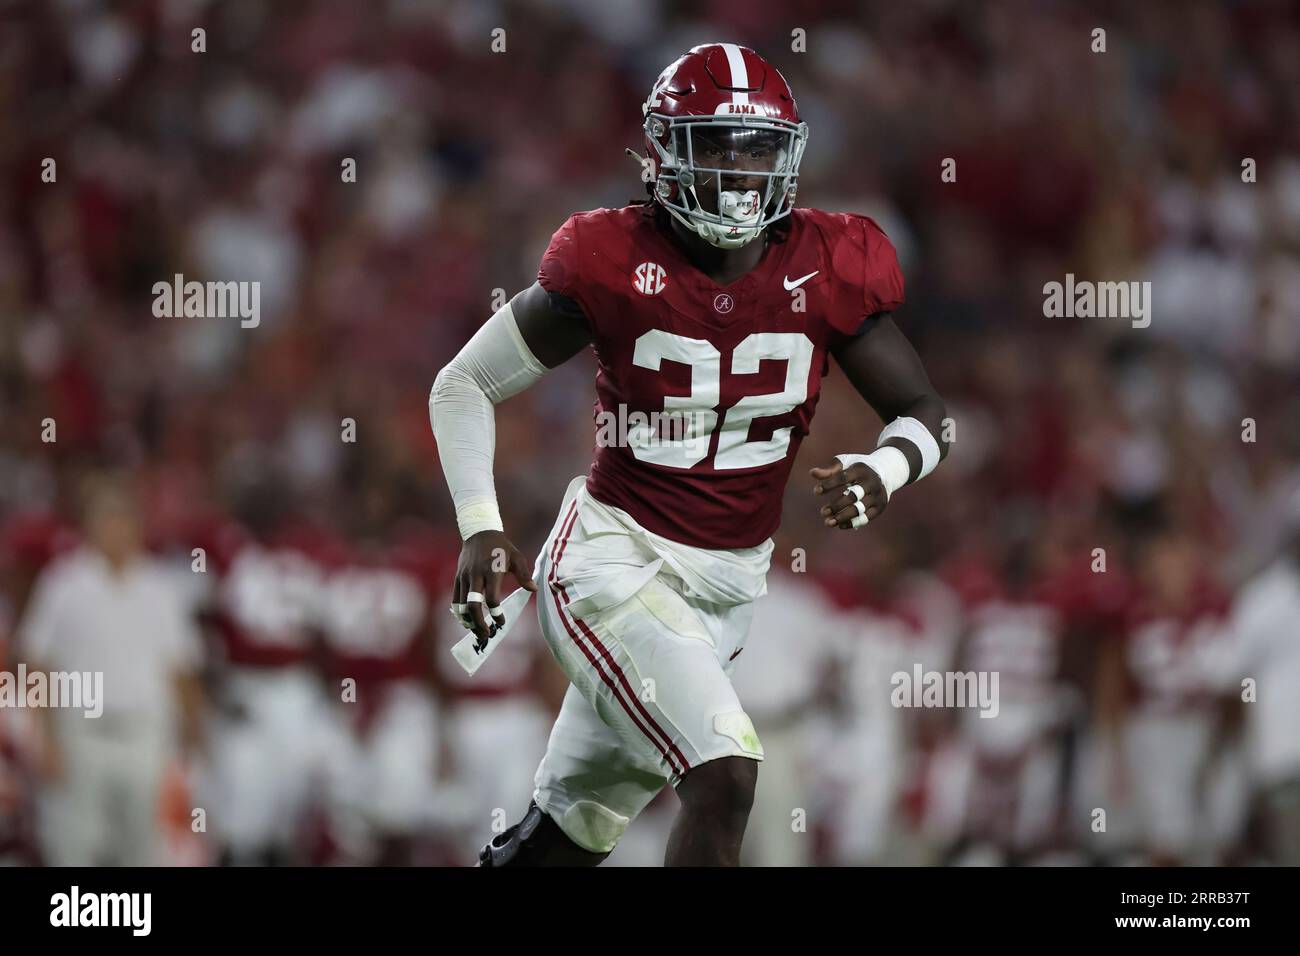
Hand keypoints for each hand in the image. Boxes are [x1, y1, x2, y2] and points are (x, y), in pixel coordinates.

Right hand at [452, 530, 536, 649]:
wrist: (479, 532)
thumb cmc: (501, 547)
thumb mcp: (516, 557)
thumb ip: (524, 574)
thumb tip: (534, 590)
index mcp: (492, 571)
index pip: (491, 598)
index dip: (496, 613)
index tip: (501, 621)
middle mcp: (476, 575)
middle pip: (473, 605)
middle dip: (479, 623)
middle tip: (486, 635)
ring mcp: (465, 577)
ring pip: (461, 605)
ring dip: (468, 621)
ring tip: (476, 632)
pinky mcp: (458, 577)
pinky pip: (456, 599)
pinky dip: (460, 612)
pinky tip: (467, 621)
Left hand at [810, 459, 887, 529]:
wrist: (885, 472)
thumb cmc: (857, 469)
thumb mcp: (844, 464)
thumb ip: (829, 470)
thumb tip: (812, 473)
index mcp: (860, 469)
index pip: (843, 477)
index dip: (829, 485)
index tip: (816, 491)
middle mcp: (871, 483)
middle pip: (853, 496)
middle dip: (836, 505)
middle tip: (823, 512)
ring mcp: (877, 496)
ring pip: (859, 510)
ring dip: (842, 517)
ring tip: (827, 523)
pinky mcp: (880, 507)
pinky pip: (866, 518)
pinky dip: (852, 523)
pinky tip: (839, 525)